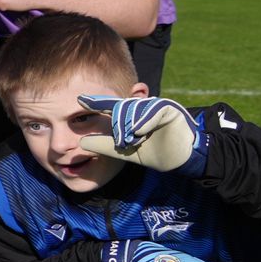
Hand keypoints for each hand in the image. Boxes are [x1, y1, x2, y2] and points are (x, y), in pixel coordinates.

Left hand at [78, 95, 207, 173]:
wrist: (180, 161)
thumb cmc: (155, 153)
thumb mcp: (126, 151)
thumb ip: (105, 145)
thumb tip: (81, 143)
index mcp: (130, 115)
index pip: (110, 107)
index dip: (97, 102)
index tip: (80, 100)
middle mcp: (141, 107)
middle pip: (121, 109)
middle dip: (119, 126)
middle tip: (123, 142)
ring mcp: (155, 106)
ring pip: (136, 109)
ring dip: (131, 126)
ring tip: (133, 140)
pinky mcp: (169, 109)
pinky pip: (154, 110)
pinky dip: (145, 121)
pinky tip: (140, 131)